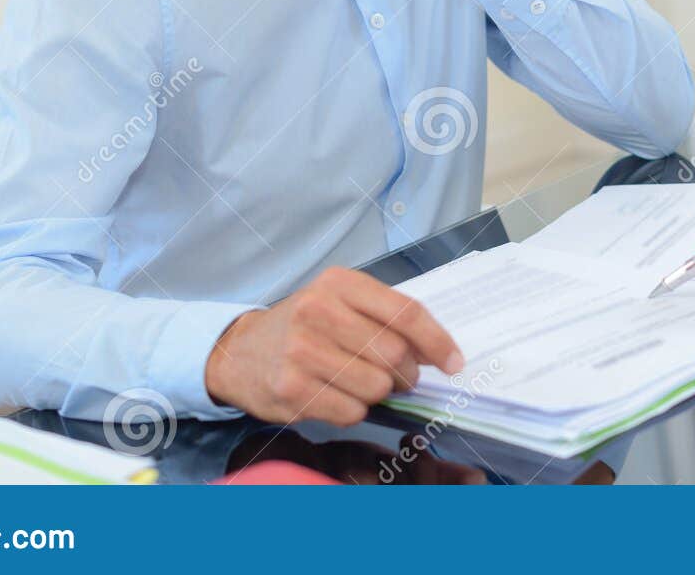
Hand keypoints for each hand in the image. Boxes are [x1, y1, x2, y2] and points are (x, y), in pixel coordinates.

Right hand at [204, 266, 463, 426]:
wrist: (239, 351)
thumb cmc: (303, 326)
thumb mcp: (341, 303)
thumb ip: (387, 319)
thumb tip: (438, 354)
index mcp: (339, 283)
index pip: (406, 312)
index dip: (437, 342)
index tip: (455, 363)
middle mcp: (318, 311)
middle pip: (395, 354)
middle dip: (407, 375)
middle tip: (400, 379)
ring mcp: (302, 351)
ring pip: (376, 387)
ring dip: (378, 393)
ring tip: (357, 383)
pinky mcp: (290, 389)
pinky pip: (351, 412)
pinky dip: (353, 410)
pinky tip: (333, 395)